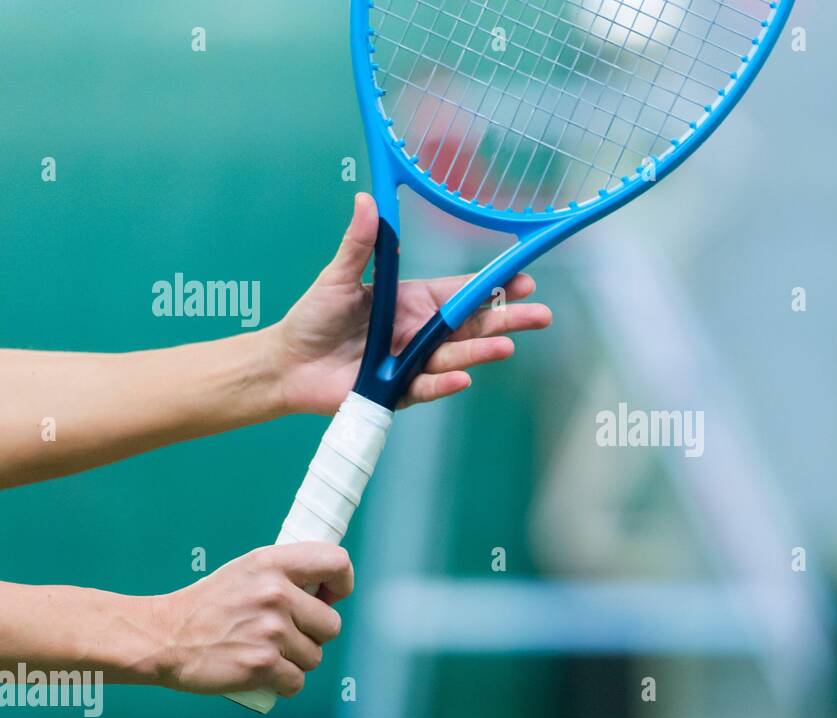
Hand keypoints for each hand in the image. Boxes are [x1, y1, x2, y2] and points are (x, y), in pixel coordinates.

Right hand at [149, 543, 353, 696]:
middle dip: (312, 634)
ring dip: (296, 660)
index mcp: (273, 564)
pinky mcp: (262, 665)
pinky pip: (297, 681)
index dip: (341, 584)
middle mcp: (276, 593)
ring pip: (315, 656)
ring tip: (266, 651)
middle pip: (331, 624)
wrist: (162, 636)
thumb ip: (287, 574)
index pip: (337, 562)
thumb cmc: (208, 606)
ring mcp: (270, 630)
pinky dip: (283, 683)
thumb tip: (327, 591)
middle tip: (283, 634)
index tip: (327, 598)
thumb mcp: (248, 570)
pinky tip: (264, 673)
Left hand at [268, 192, 551, 414]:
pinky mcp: (399, 392)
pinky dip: (445, 383)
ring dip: (482, 352)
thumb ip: (359, 244)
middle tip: (540, 316)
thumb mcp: (338, 277)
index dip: (492, 288)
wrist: (287, 363)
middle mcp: (420, 333)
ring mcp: (412, 363)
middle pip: (472, 326)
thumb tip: (367, 199)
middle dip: (507, 320)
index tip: (524, 280)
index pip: (461, 293)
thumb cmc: (313, 318)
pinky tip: (463, 377)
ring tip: (507, 346)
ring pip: (456, 356)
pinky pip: (427, 386)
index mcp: (413, 303)